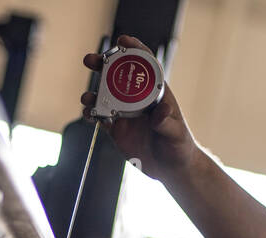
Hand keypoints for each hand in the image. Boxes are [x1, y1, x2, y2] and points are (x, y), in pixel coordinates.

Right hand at [81, 35, 199, 182]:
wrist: (171, 169)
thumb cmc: (179, 146)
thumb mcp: (177, 134)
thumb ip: (168, 123)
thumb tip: (159, 113)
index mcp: (154, 92)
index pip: (144, 64)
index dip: (133, 49)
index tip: (122, 41)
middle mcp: (137, 99)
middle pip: (117, 75)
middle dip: (103, 64)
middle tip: (91, 60)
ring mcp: (125, 113)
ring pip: (104, 95)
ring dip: (92, 92)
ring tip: (87, 98)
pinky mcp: (116, 129)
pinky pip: (99, 117)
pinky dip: (91, 113)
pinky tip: (87, 113)